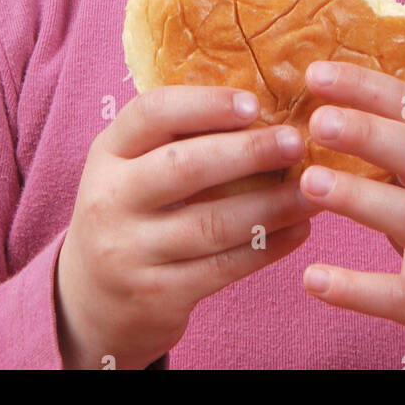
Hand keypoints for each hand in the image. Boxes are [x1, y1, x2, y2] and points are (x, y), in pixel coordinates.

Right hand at [55, 86, 320, 369]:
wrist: (92, 300)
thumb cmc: (132, 212)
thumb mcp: (132, 167)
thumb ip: (177, 138)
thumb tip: (263, 105)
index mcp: (108, 153)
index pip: (152, 113)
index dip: (206, 104)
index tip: (255, 103)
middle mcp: (110, 199)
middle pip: (186, 167)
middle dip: (248, 152)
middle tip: (296, 141)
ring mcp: (129, 252)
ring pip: (212, 224)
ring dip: (271, 204)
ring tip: (313, 189)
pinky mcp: (156, 296)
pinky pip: (222, 268)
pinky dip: (266, 248)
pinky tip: (299, 229)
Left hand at [297, 62, 404, 369]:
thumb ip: (404, 156)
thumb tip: (332, 113)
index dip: (366, 87)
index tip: (315, 72)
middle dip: (369, 133)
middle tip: (317, 120)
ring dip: (359, 198)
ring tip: (308, 183)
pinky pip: (402, 296)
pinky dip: (357, 289)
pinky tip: (313, 279)